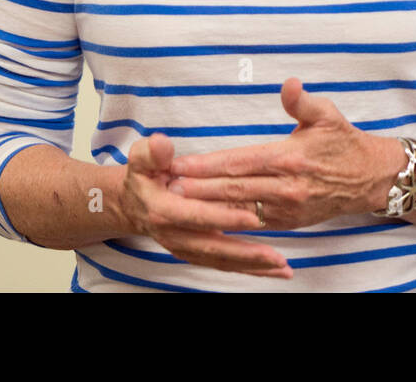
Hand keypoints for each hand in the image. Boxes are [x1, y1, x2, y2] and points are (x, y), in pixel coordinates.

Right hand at [117, 131, 293, 278]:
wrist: (132, 204)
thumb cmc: (143, 175)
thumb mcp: (141, 158)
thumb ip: (152, 152)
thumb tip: (162, 144)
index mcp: (163, 210)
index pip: (197, 215)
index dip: (224, 216)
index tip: (252, 217)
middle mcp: (175, 236)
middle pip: (214, 247)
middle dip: (246, 253)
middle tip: (277, 255)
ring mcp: (186, 249)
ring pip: (222, 261)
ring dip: (253, 266)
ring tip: (283, 267)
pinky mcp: (197, 255)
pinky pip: (225, 264)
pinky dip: (250, 269)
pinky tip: (276, 270)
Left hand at [167, 78, 395, 229]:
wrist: (370, 179)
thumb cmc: (343, 142)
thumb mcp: (327, 114)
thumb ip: (302, 101)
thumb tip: (288, 84)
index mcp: (289, 159)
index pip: (239, 162)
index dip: (208, 165)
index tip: (180, 163)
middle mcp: (285, 188)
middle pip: (232, 190)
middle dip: (197, 189)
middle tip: (164, 186)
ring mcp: (286, 209)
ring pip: (238, 210)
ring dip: (206, 208)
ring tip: (176, 202)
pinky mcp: (288, 223)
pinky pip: (252, 224)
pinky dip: (226, 222)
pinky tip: (204, 219)